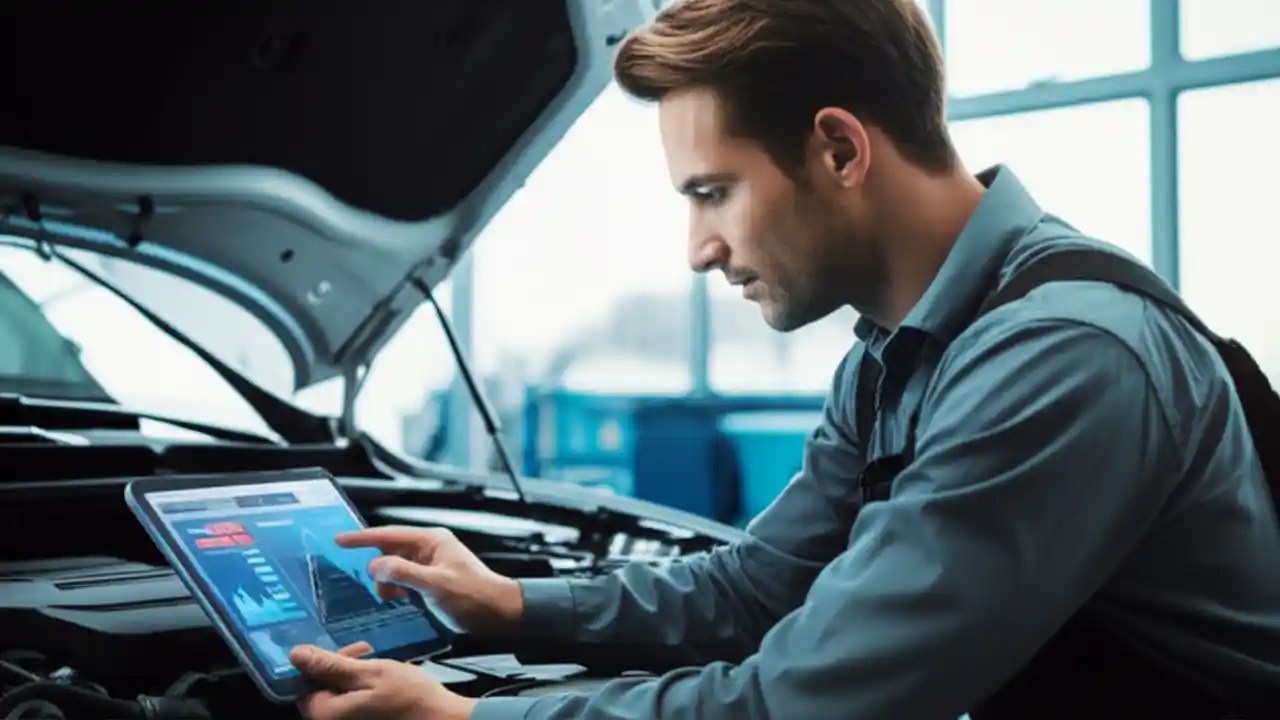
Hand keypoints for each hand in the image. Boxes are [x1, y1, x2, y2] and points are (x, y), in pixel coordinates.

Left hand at [290, 642, 475, 719]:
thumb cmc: (408, 696)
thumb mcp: (370, 673)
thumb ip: (330, 664)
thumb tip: (294, 653)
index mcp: (325, 713)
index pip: (305, 682)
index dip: (325, 662)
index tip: (356, 650)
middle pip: (321, 690)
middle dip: (341, 667)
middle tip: (369, 653)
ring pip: (337, 697)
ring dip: (353, 677)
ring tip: (378, 665)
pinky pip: (351, 706)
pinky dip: (361, 691)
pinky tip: (382, 682)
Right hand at [336, 525, 522, 633]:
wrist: (499, 613)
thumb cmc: (473, 595)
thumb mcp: (435, 584)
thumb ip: (404, 573)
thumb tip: (375, 564)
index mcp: (431, 540)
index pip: (388, 535)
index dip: (362, 538)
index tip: (339, 540)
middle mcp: (428, 548)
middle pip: (390, 551)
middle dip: (379, 569)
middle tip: (379, 588)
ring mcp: (429, 564)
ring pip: (395, 568)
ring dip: (388, 583)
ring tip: (393, 598)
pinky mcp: (430, 581)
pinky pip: (404, 580)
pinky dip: (397, 589)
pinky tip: (398, 600)